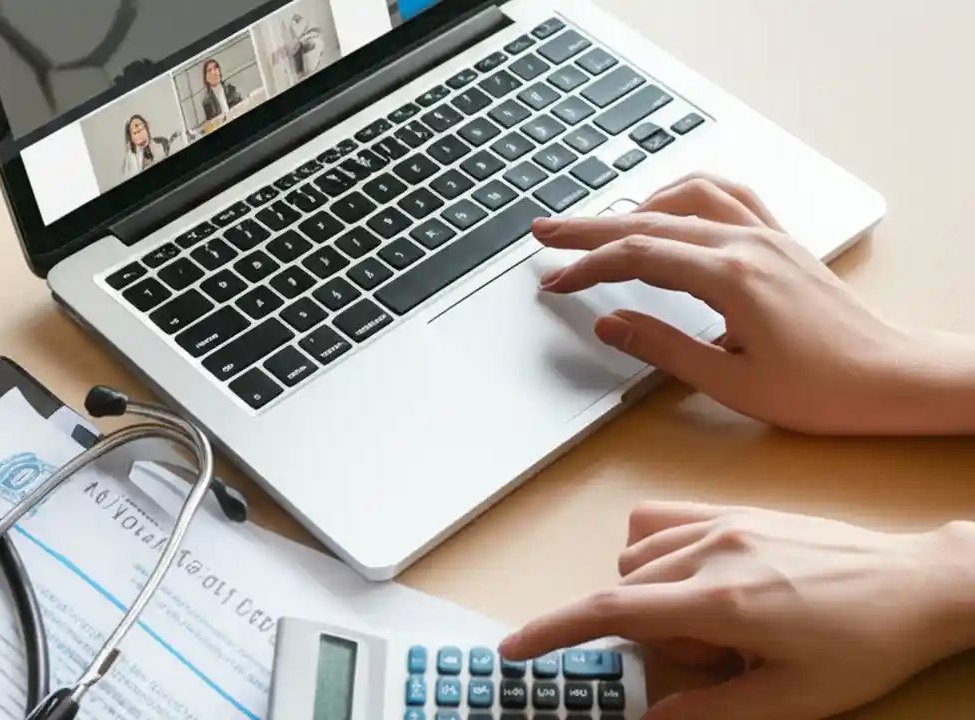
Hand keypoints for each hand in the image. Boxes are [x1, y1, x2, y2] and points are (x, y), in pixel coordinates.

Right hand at [498, 501, 974, 719]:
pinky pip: (658, 521)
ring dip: (654, 596)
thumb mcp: (794, 700)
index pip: (611, 611)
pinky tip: (694, 577)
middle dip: (649, 635)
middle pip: (626, 592)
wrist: (920, 584)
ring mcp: (721, 522)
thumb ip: (713, 713)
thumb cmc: (867, 643)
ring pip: (637, 559)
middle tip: (714, 658)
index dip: (553, 631)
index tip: (516, 648)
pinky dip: (655, 553)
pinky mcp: (734, 509)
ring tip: (718, 622)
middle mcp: (712, 550)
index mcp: (722, 599)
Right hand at [532, 174, 974, 434]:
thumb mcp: (730, 382)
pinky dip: (687, 193)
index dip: (587, 267)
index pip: (638, 256)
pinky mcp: (781, 240)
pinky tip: (670, 204)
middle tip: (545, 231)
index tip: (554, 280)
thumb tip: (609, 325)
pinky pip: (727, 195)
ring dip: (636, 205)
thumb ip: (662, 347)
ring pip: (686, 197)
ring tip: (601, 224)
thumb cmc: (822, 390)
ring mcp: (766, 236)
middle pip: (649, 219)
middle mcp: (747, 244)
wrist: (890, 377)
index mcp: (731, 278)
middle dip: (590, 227)